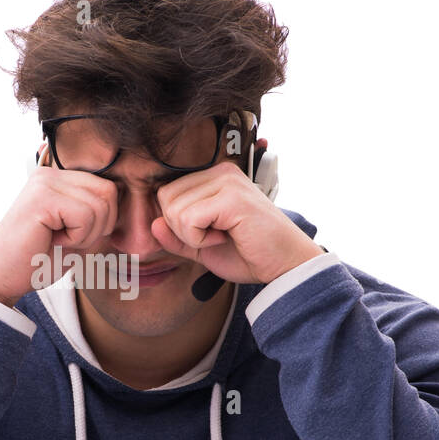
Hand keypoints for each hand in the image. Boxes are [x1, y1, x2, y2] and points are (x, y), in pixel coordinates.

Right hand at [0, 145, 117, 306]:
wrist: (3, 278)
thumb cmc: (38, 259)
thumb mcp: (79, 234)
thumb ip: (98, 215)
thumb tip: (129, 199)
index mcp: (59, 178)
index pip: (108, 188)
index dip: (103, 220)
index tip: (74, 236)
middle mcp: (51, 173)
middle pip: (109, 192)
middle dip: (99, 226)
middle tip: (68, 240)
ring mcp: (45, 182)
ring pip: (100, 205)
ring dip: (86, 235)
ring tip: (58, 240)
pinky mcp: (42, 197)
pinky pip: (85, 215)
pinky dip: (76, 237)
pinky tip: (52, 241)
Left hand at [150, 142, 324, 284]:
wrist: (284, 266)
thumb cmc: (248, 254)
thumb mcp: (202, 247)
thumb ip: (177, 237)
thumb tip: (154, 224)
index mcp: (214, 177)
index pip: (167, 193)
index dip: (178, 224)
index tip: (208, 234)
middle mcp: (221, 172)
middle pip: (166, 198)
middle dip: (181, 229)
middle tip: (213, 237)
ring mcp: (227, 181)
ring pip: (174, 209)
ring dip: (192, 235)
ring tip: (221, 237)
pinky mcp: (232, 197)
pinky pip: (188, 219)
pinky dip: (199, 239)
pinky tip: (225, 238)